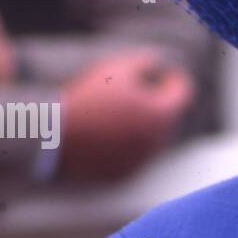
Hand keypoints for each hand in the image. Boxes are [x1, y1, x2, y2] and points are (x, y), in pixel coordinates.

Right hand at [60, 49, 195, 181]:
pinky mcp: (124, 174)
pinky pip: (131, 154)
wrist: (55, 137)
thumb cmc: (88, 99)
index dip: (172, 79)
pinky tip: (102, 134)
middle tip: (128, 92)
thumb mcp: (116, 69)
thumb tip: (157, 66)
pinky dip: (123, 143)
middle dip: (154, 102)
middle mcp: (158, 141)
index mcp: (162, 115)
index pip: (182, 92)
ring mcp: (142, 161)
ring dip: (140, 124)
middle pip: (166, 116)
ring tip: (110, 113)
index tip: (162, 73)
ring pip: (150, 136)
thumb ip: (144, 63)